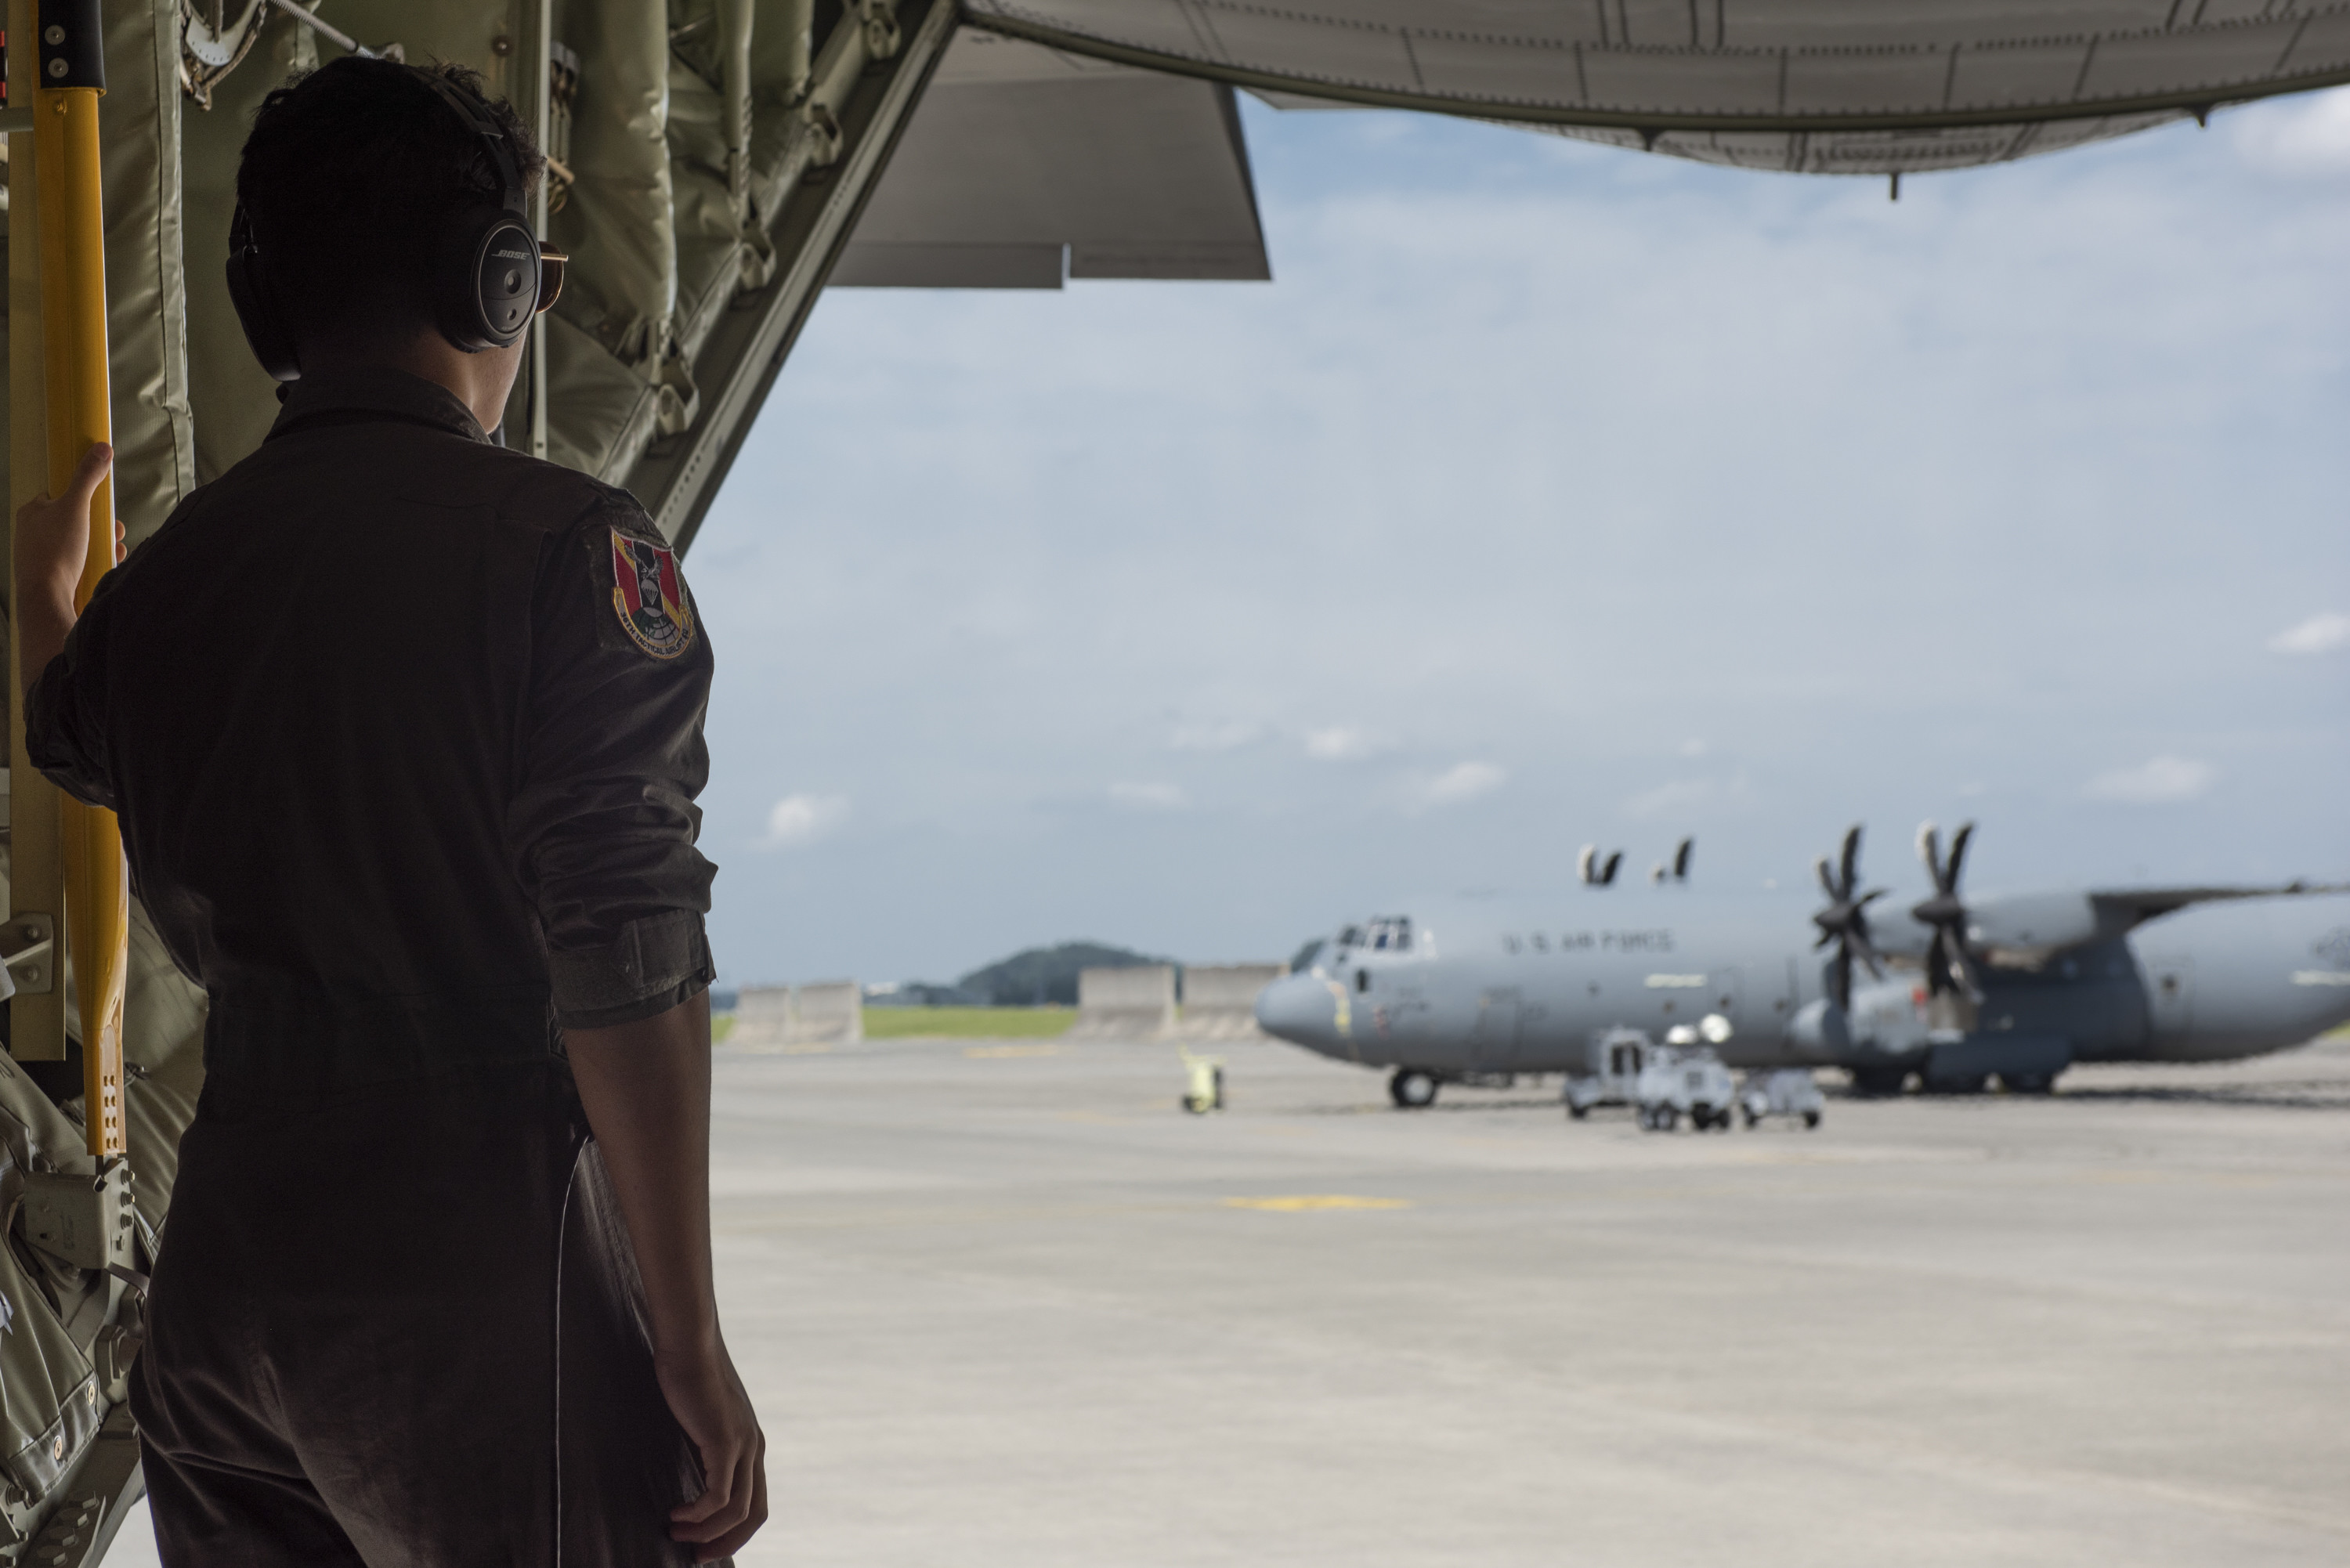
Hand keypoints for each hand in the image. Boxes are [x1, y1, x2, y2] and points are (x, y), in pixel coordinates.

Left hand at [14, 442, 117, 604]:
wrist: (47, 596)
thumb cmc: (55, 550)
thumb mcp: (77, 507)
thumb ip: (88, 478)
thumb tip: (101, 448)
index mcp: (31, 513)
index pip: (59, 496)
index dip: (82, 498)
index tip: (100, 505)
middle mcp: (32, 533)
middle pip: (72, 520)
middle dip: (98, 524)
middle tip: (114, 529)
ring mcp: (40, 556)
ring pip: (77, 542)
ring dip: (100, 543)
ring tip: (116, 547)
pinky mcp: (51, 576)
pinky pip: (77, 563)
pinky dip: (95, 561)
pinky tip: (108, 563)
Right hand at [658, 1338, 767, 1560]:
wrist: (689, 1343)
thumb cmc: (687, 1375)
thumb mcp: (700, 1417)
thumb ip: (702, 1443)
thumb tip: (686, 1467)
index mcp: (751, 1444)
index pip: (757, 1503)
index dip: (736, 1532)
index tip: (706, 1545)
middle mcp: (754, 1447)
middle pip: (756, 1514)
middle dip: (727, 1542)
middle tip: (696, 1557)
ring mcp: (743, 1445)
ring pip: (737, 1511)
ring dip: (705, 1531)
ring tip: (676, 1533)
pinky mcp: (725, 1441)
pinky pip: (719, 1497)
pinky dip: (698, 1514)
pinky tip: (676, 1513)